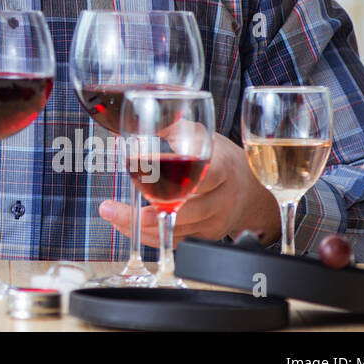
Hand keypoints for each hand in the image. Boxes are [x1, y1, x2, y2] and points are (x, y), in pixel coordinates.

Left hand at [99, 132, 280, 247]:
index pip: (197, 179)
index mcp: (221, 170)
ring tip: (110, 214)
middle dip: (141, 214)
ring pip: (174, 231)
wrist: (253, 191)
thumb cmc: (223, 160)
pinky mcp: (206, 237)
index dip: (170, 182)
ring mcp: (215, 222)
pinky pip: (175, 241)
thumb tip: (139, 121)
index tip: (139, 181)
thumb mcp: (204, 137)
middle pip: (180, 212)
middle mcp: (221, 200)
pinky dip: (149, 236)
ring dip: (138, 227)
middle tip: (109, 208)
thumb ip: (175, 129)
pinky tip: (126, 225)